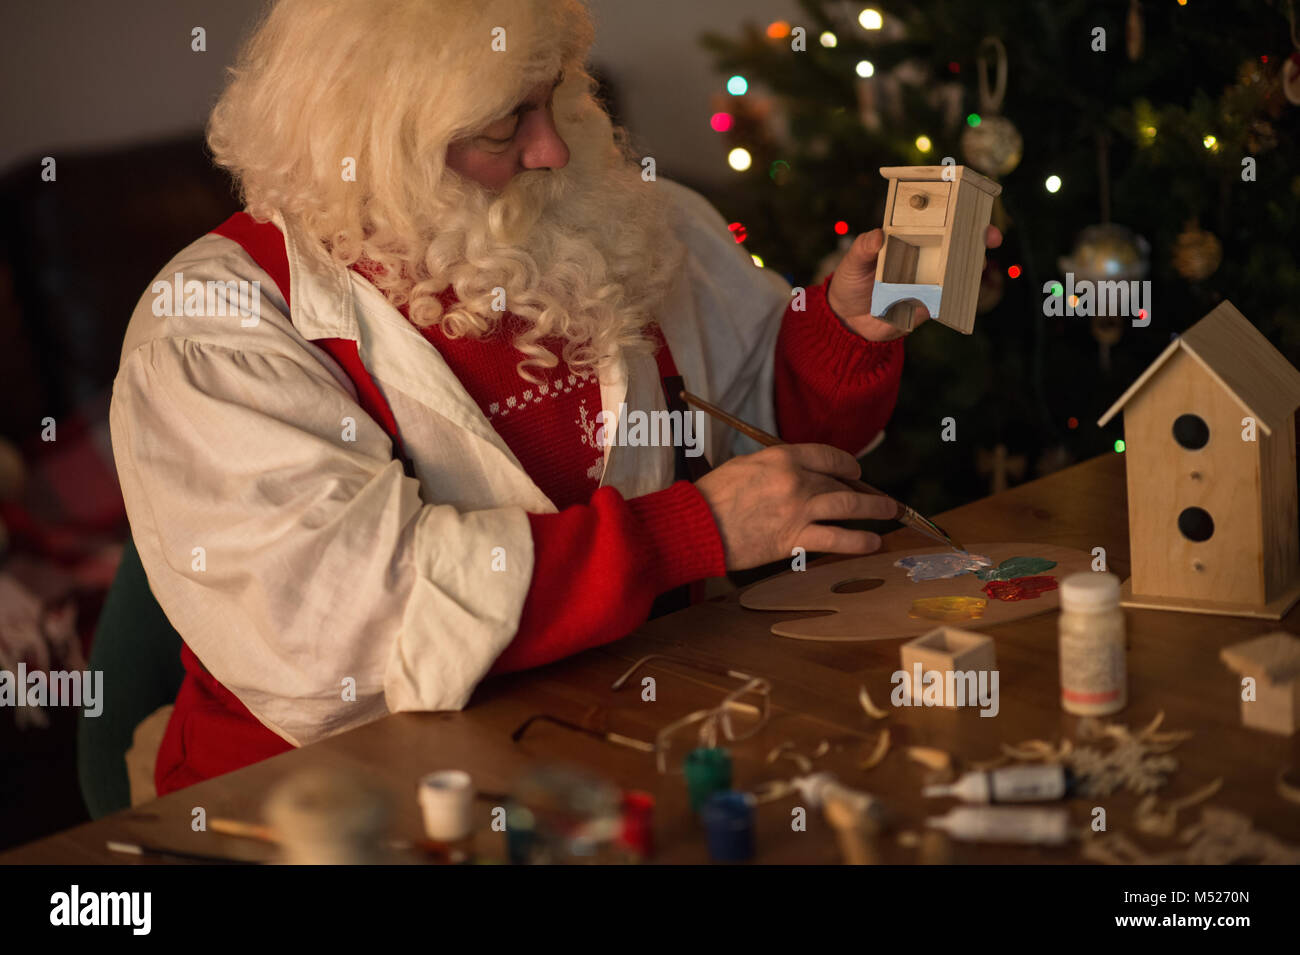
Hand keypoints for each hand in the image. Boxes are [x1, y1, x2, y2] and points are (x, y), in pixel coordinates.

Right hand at [694, 444, 896, 570]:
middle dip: (862, 491)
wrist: (696, 526)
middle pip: (840, 483)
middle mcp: (796, 480)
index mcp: (781, 456)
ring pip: (848, 507)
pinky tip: (873, 542)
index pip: (827, 455)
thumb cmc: (712, 497)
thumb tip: (795, 474)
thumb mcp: (744, 466)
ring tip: (890, 513)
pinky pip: (837, 540)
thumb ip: (774, 468)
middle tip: (878, 497)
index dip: (846, 464)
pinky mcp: (794, 539)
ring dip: (875, 510)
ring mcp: (798, 510)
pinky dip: (859, 541)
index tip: (855, 473)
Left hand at [826, 226, 1003, 340]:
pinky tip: (944, 296)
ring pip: (956, 275)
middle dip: (977, 242)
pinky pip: (942, 303)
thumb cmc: (852, 281)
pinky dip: (946, 300)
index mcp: (910, 241)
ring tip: (974, 265)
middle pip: (957, 248)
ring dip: (968, 270)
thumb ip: (864, 247)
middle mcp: (924, 260)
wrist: (847, 318)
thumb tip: (878, 235)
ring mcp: (928, 284)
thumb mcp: (853, 261)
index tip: (975, 212)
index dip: (960, 218)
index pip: (939, 225)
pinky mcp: (926, 307)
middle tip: (989, 238)